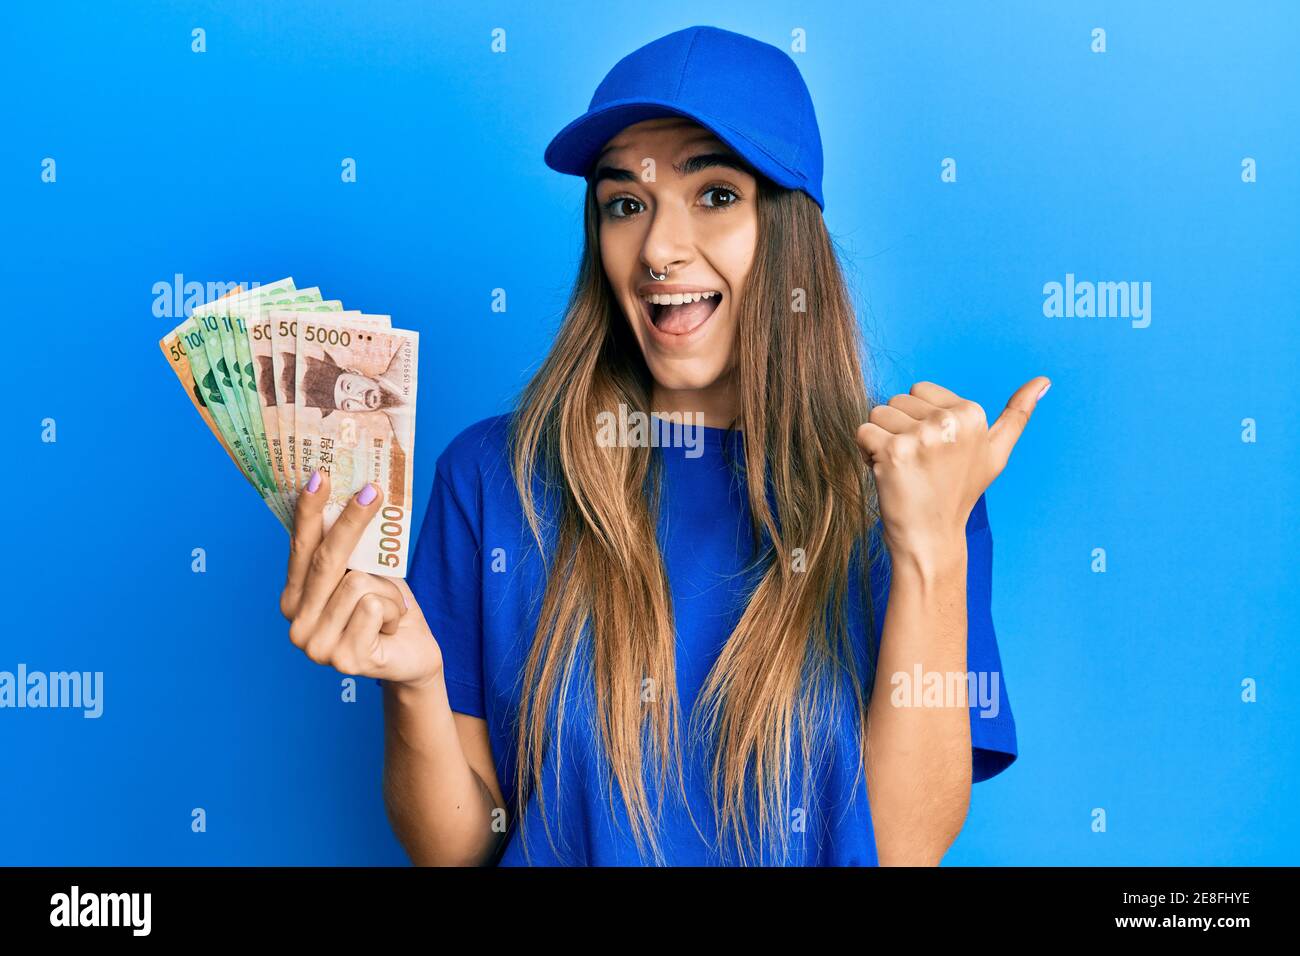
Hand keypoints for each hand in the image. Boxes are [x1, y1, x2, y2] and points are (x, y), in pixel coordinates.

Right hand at [279, 469, 442, 688]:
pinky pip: (375, 607)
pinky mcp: (344, 660)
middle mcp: (296, 623)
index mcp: (295, 597)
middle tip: (373, 489)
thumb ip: (349, 551)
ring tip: (389, 609)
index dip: (309, 511)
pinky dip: (394, 610)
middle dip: (351, 521)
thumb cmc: (387, 610)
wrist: (413, 655)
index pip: (300, 547)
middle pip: (325, 559)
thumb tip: (354, 495)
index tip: (320, 476)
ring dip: (387, 592)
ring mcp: (316, 646)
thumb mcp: (366, 574)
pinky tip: (390, 627)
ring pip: (357, 583)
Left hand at [854, 377, 1048, 561]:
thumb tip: (1044, 380)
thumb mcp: (996, 452)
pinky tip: (886, 473)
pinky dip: (867, 452)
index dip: (918, 418)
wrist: (932, 536)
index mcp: (972, 413)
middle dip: (899, 428)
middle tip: (917, 463)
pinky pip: (863, 432)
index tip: (933, 449)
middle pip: (896, 399)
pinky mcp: (894, 451)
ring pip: (878, 413)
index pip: (919, 389)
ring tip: (903, 467)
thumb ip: (1018, 414)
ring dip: (881, 440)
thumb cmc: (959, 492)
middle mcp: (948, 421)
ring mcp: (922, 436)